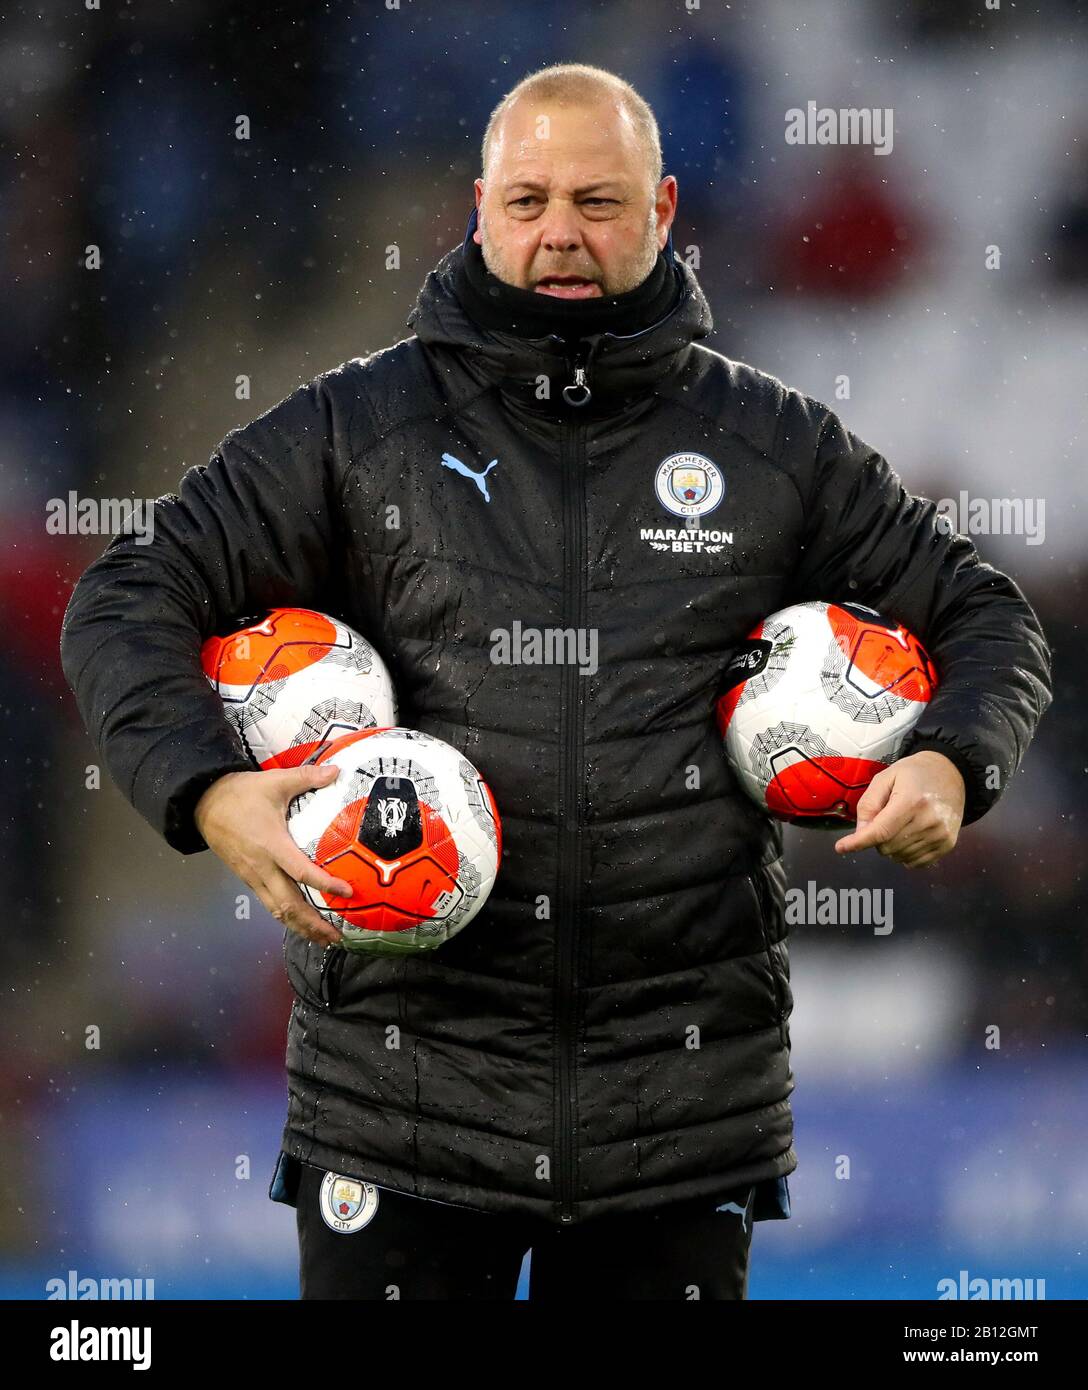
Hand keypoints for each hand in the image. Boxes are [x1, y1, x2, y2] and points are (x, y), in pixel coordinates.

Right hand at [194, 764, 352, 944]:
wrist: (203, 803)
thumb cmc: (241, 794)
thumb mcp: (275, 782)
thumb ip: (307, 777)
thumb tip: (336, 771)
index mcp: (272, 845)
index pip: (301, 873)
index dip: (325, 885)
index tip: (346, 892)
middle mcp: (262, 868)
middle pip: (288, 905)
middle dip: (312, 924)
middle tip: (336, 936)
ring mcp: (253, 877)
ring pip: (277, 911)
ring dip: (300, 926)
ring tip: (322, 938)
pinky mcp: (247, 879)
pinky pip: (269, 904)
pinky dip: (286, 917)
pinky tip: (300, 921)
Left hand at [834, 750, 965, 867]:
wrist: (951, 773)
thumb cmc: (915, 773)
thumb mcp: (885, 778)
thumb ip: (869, 804)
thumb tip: (860, 833)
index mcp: (911, 801)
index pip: (880, 831)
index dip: (858, 842)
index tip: (841, 848)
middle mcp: (928, 821)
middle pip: (887, 847)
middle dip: (877, 838)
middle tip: (885, 818)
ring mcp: (940, 835)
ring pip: (899, 856)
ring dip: (891, 845)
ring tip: (901, 823)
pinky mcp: (947, 844)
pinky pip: (915, 862)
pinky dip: (905, 853)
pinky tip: (910, 834)